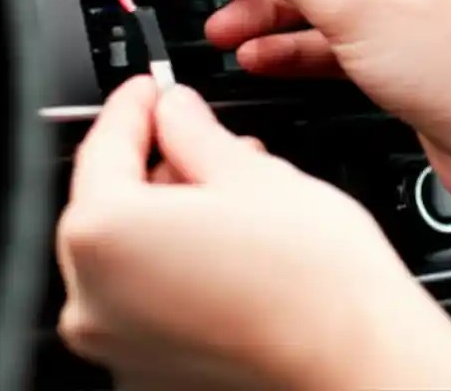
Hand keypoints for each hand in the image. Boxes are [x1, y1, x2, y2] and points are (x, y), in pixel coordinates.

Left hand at [58, 77, 450, 389]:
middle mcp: (93, 298)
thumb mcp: (253, 174)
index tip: (153, 87)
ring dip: (172, 216)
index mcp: (104, 235)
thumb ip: (196, 132)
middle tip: (208, 137)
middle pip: (111, 205)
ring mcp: (118, 343)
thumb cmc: (315, 278)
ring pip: (132, 255)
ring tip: (237, 195)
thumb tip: (175, 111)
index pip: (103, 146)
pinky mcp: (149, 370)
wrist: (358, 355)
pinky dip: (179, 268)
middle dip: (159, 164)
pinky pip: (148, 301)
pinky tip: (232, 247)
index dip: (135, 104)